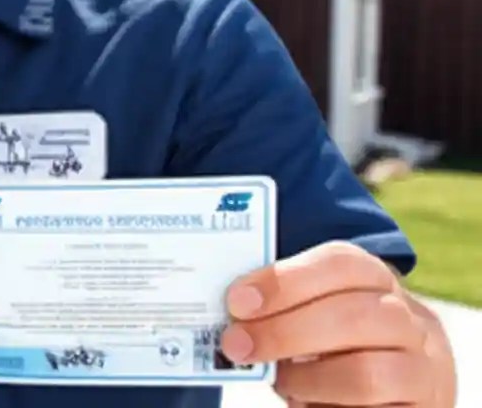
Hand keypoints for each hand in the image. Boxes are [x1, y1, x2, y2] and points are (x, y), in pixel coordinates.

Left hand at [220, 240, 456, 406]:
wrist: (389, 396)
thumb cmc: (335, 351)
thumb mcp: (312, 319)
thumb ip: (282, 310)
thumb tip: (232, 315)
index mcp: (378, 282)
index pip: (343, 263)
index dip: (285, 280)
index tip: (237, 302)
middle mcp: (411, 320)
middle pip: (354, 315)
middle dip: (284, 331)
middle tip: (236, 345)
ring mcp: (425, 369)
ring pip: (369, 372)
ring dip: (308, 378)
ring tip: (280, 382)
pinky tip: (307, 405)